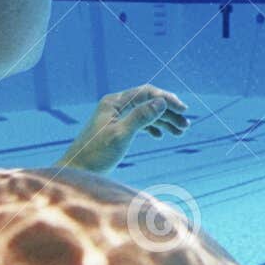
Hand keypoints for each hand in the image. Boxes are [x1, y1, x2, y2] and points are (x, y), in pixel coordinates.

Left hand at [57, 85, 189, 174]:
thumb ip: (140, 117)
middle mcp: (115, 106)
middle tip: (186, 125)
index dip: (166, 99)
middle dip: (168, 112)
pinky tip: (160, 136)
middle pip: (148, 102)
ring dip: (163, 121)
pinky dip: (152, 128)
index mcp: (114, 102)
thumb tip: (161, 102)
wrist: (78, 172)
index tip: (183, 110)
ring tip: (180, 132)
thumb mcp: (121, 135)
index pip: (146, 93)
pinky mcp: (116, 129)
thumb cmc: (96, 155)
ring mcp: (115, 117)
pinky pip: (139, 123)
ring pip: (145, 113)